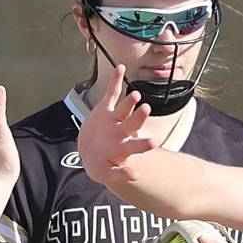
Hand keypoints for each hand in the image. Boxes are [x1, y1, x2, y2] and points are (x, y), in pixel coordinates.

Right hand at [76, 64, 157, 187]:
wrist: (90, 154)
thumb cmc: (102, 166)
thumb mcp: (106, 174)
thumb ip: (119, 175)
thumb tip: (136, 176)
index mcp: (123, 148)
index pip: (135, 146)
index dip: (142, 144)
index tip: (153, 142)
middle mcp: (122, 132)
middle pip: (132, 124)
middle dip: (138, 117)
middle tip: (145, 109)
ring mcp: (114, 120)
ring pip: (123, 108)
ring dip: (129, 101)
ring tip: (135, 94)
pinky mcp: (105, 110)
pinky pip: (111, 93)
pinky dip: (115, 81)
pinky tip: (120, 67)